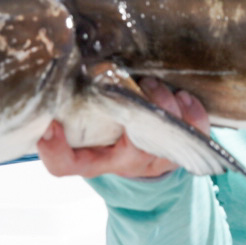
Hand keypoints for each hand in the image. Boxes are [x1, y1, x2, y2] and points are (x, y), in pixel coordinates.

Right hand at [38, 77, 208, 179]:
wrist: (146, 156)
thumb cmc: (110, 133)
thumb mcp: (85, 124)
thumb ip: (69, 107)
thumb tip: (54, 80)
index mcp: (91, 159)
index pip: (64, 164)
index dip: (54, 149)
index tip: (50, 126)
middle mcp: (122, 163)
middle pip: (129, 149)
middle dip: (136, 108)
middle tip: (135, 84)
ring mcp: (155, 160)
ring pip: (166, 136)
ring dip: (163, 102)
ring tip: (153, 85)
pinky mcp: (182, 151)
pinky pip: (195, 132)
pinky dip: (191, 110)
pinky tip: (182, 96)